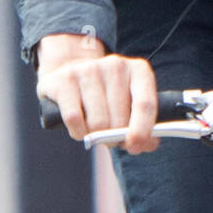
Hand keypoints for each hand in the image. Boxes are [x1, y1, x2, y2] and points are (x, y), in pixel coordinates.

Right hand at [35, 32, 159, 153]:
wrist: (72, 70)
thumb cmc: (108, 95)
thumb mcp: (130, 102)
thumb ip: (144, 124)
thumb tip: (147, 144)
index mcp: (139, 70)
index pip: (145, 104)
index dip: (142, 130)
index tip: (136, 146)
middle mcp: (115, 65)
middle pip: (119, 120)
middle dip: (115, 138)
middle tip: (111, 138)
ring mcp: (89, 69)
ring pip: (97, 123)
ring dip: (96, 137)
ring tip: (95, 131)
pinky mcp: (64, 79)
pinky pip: (74, 119)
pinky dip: (78, 132)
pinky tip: (80, 128)